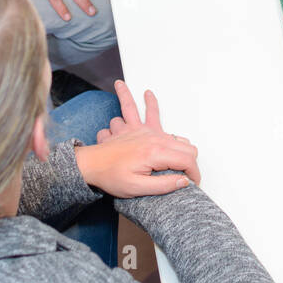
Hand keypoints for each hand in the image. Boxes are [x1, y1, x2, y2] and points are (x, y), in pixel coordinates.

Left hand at [74, 80, 200, 196]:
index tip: (192, 182)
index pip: (187, 160)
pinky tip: (143, 94)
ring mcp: (140, 130)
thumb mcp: (138, 188)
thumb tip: (183, 181)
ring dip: (156, 107)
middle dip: (189, 158)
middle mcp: (151, 137)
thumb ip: (163, 185)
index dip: (194, 173)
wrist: (88, 167)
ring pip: (155, 113)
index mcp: (155, 152)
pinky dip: (138, 102)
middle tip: (187, 172)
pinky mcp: (131, 128)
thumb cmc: (110, 177)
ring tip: (159, 103)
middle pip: (183, 143)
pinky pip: (134, 109)